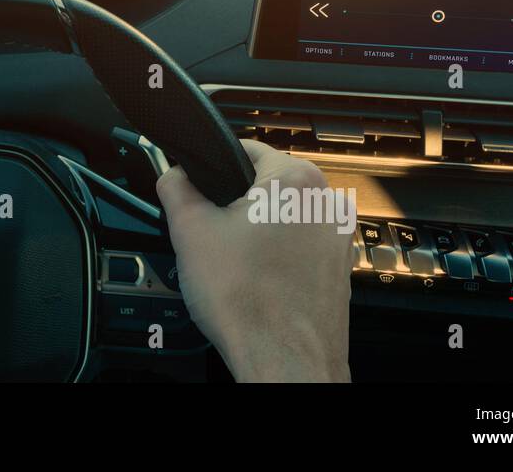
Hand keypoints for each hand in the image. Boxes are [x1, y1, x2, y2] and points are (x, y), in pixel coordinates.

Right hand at [156, 139, 353, 381]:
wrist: (284, 363)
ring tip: (235, 263)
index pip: (246, 148)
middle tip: (212, 236)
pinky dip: (277, 257)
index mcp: (296, 178)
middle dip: (235, 206)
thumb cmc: (249, 303)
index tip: (200, 192)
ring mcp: (338, 237)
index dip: (213, 169)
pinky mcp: (339, 268)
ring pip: (283, 217)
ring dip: (258, 232)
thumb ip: (175, 188)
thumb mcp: (189, 231)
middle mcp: (326, 201)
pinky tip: (257, 280)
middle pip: (266, 184)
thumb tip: (173, 174)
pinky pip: (299, 246)